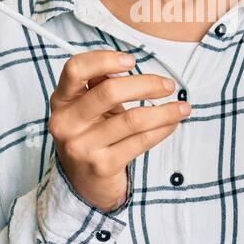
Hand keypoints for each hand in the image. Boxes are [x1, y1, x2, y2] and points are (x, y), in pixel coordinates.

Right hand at [49, 50, 190, 210]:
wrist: (83, 183)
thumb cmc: (91, 135)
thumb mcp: (88, 108)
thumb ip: (100, 85)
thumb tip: (128, 63)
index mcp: (62, 101)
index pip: (76, 69)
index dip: (104, 59)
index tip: (132, 60)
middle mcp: (66, 123)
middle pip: (109, 92)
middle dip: (146, 84)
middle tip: (168, 85)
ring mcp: (83, 147)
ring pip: (132, 119)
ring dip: (164, 111)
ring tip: (182, 107)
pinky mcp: (102, 166)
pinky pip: (141, 141)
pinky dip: (162, 129)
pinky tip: (172, 124)